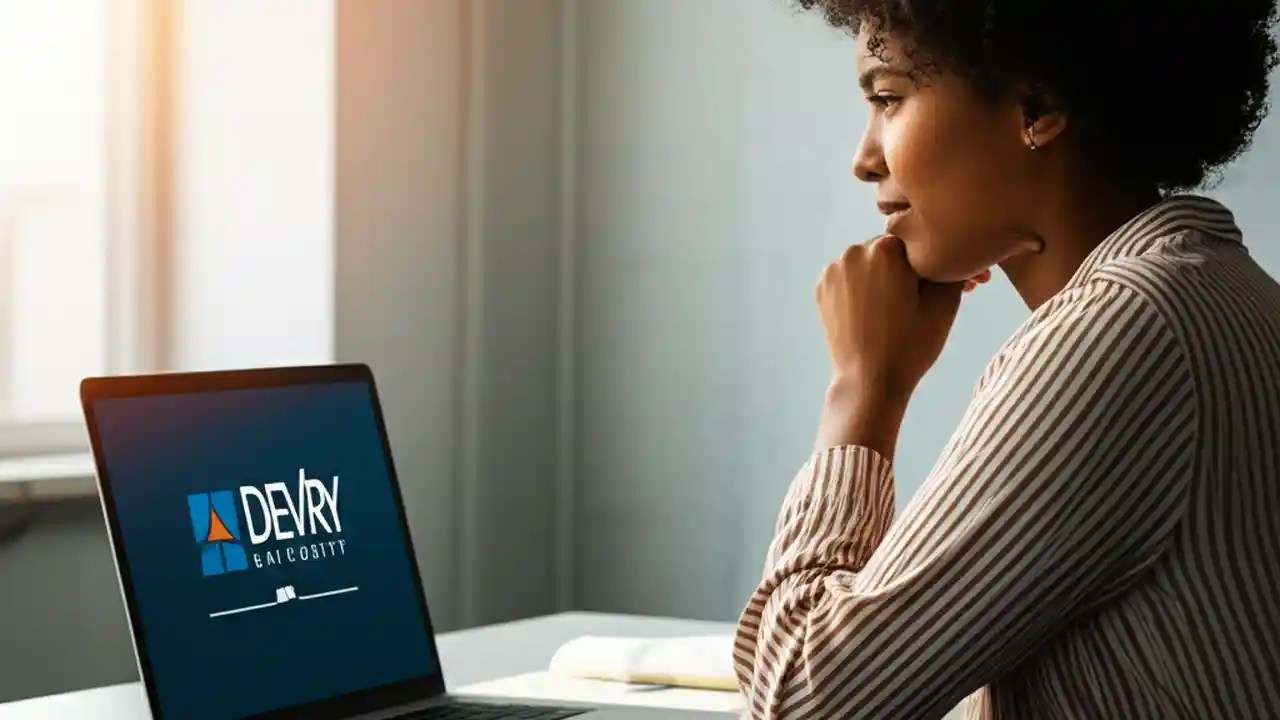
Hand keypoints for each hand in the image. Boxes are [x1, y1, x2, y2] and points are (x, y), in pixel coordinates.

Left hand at [816, 235, 964, 399]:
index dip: (934, 265)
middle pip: (891, 251)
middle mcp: (855, 250)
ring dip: (883, 277)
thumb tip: (953, 250)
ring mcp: (834, 269)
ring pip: (869, 263)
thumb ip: (951, 266)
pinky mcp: (821, 288)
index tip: (950, 286)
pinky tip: (875, 311)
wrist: (868, 382)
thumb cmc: (910, 346)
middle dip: (907, 269)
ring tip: (897, 308)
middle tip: (923, 299)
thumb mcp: (944, 304)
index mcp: (886, 248)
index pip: (919, 243)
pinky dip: (862, 288)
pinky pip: (850, 278)